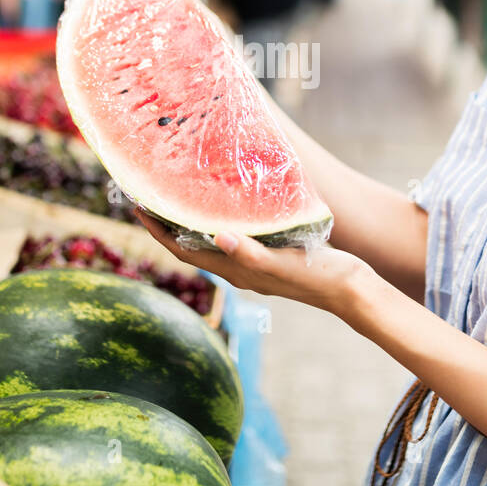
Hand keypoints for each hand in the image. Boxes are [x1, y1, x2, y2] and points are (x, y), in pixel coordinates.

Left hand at [135, 210, 372, 316]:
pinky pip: (232, 237)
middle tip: (151, 195)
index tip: (138, 208)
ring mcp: (252, 263)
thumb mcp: (281, 263)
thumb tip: (218, 237)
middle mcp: (237, 269)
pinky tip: (226, 205)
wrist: (348, 290)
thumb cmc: (316, 277)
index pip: (183, 252)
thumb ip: (250, 253)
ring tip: (178, 195)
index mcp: (234, 272)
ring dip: (190, 222)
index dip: (158, 232)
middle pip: (190, 246)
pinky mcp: (269, 255)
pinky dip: (218, 222)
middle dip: (167, 224)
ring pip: (210, 242)